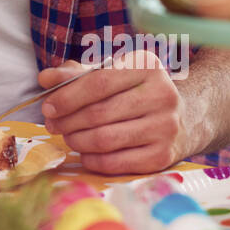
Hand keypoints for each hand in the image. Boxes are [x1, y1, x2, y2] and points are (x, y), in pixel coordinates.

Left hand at [38, 52, 193, 175]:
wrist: (184, 117)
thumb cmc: (135, 91)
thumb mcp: (112, 73)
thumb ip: (76, 74)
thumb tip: (45, 79)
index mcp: (147, 66)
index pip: (99, 81)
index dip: (68, 96)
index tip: (47, 107)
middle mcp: (162, 95)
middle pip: (100, 112)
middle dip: (68, 121)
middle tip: (52, 124)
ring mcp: (166, 127)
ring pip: (106, 139)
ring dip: (77, 140)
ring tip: (67, 136)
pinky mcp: (164, 156)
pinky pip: (117, 162)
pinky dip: (93, 159)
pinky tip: (84, 153)